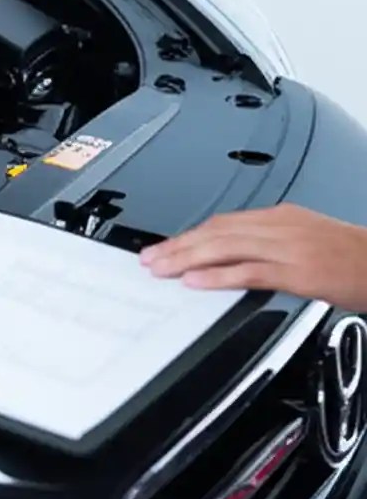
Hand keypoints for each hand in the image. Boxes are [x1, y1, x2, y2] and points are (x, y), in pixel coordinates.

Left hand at [140, 204, 366, 311]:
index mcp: (281, 217)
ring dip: (187, 259)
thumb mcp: (307, 239)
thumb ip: (271, 244)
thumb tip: (233, 257)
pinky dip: (217, 275)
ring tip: (162, 269)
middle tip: (151, 258)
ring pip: (225, 247)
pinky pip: (249, 271)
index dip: (190, 235)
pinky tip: (195, 281)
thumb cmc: (353, 257)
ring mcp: (289, 248)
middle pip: (217, 232)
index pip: (223, 223)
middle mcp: (280, 226)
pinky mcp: (299, 271)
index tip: (167, 246)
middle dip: (179, 246)